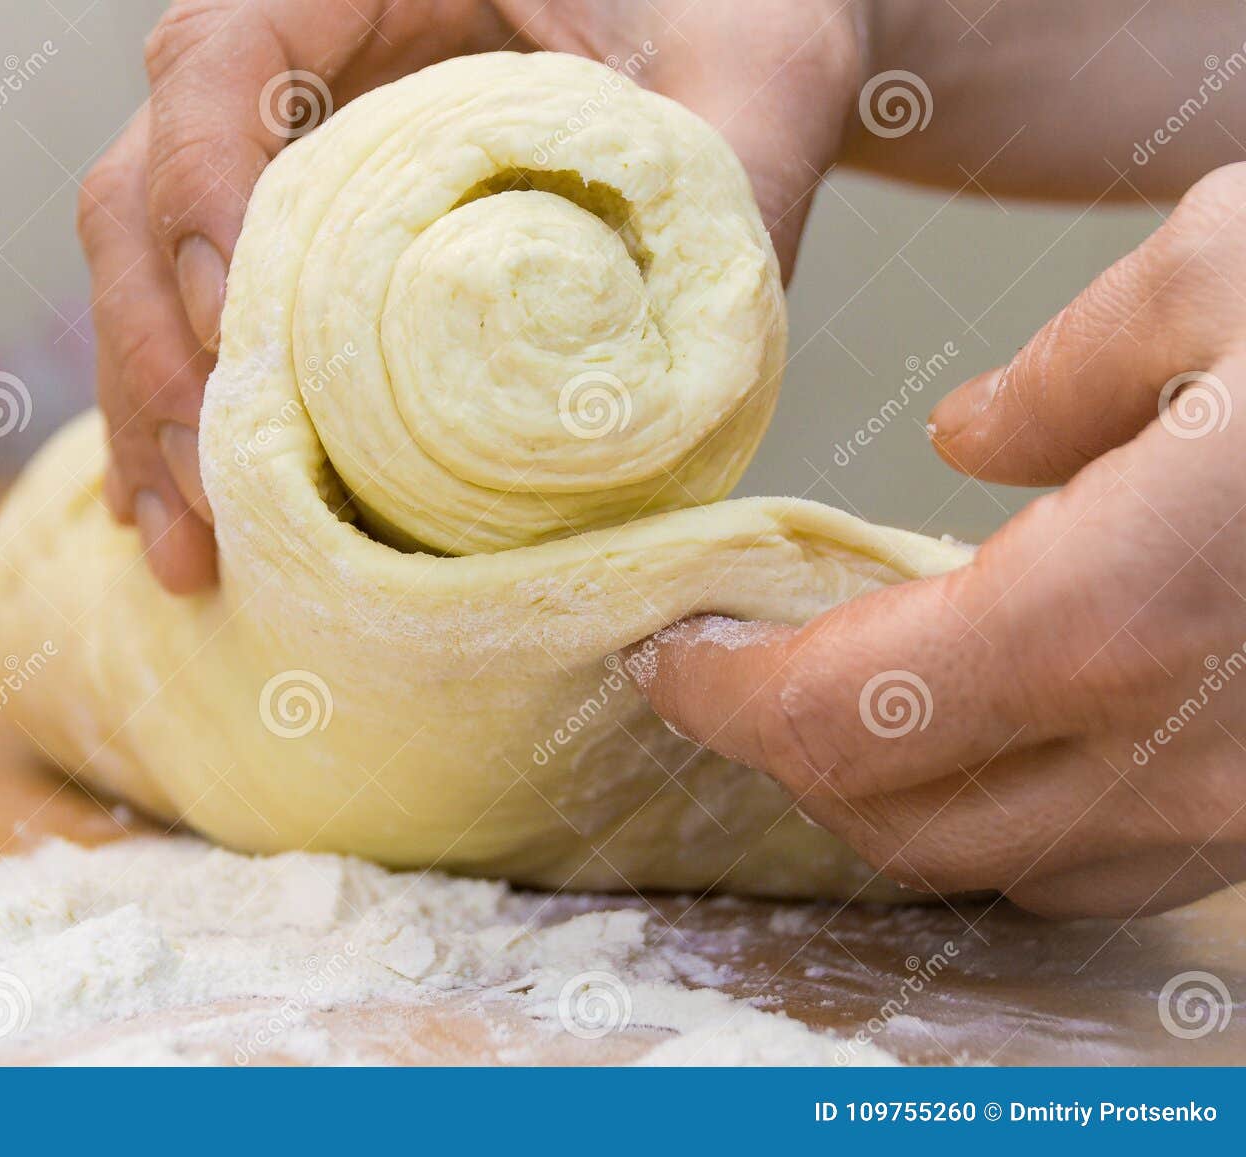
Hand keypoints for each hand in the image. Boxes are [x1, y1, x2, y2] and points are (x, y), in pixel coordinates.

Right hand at [79, 0, 872, 592]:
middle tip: (213, 490)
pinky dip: (189, 417)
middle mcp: (299, 52)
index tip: (230, 320)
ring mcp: (285, 148)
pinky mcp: (305, 234)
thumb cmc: (739, 10)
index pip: (220, 53)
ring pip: (148, 264)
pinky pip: (200, 314)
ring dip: (154, 411)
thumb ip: (725, 178)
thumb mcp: (750, 67)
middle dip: (158, 347)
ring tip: (190, 553)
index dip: (198, 182)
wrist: (734, 29)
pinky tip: (191, 520)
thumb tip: (671, 366)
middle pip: (144, 183)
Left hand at [637, 164, 1245, 919]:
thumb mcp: (1232, 270)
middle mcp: (1180, 755)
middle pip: (896, 817)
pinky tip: (992, 733)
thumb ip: (1068, 370)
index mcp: (1121, 614)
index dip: (727, 695)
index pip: (840, 716)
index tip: (668, 653)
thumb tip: (971, 440)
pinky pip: (1112, 864)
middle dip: (787, 754)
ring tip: (838, 700)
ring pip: (1000, 864)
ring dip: (890, 795)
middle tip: (733, 673)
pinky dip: (1010, 815)